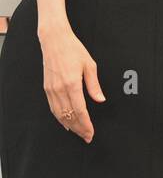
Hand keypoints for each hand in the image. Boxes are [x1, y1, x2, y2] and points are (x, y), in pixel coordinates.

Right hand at [39, 25, 104, 141]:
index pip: (80, 111)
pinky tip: (66, 123)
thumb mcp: (89, 65)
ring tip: (79, 133)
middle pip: (69, 116)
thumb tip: (100, 100)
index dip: (86, 124)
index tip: (91, 133)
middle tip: (87, 137)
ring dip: (70, 125)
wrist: (54, 40)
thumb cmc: (73, 50)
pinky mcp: (47, 88)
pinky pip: (53, 107)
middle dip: (79, 129)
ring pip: (60, 114)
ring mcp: (51, 89)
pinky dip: (59, 118)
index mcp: (72, 83)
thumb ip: (94, 85)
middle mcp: (60, 88)